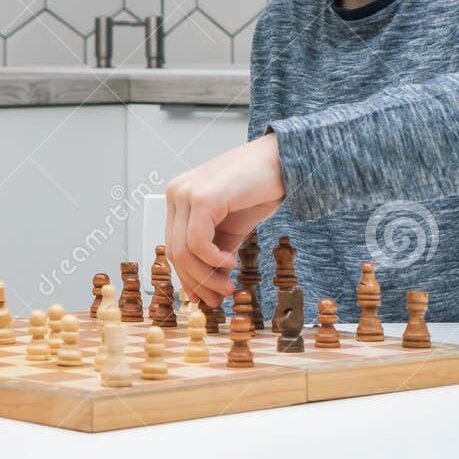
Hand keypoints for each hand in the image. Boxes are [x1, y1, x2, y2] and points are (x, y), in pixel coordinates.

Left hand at [165, 133, 286, 309]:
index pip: (174, 246)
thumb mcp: (231, 230)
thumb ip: (215, 256)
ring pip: (183, 250)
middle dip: (198, 281)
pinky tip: (231, 262)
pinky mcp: (201, 198)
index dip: (189, 277)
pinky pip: (197, 242)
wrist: (283, 161)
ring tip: (229, 286)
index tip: (206, 298)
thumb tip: (208, 293)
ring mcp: (185, 193)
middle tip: (220, 298)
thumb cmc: (258, 190)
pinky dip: (213, 260)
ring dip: (207, 276)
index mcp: (179, 199)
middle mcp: (176, 193)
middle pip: (175, 251)